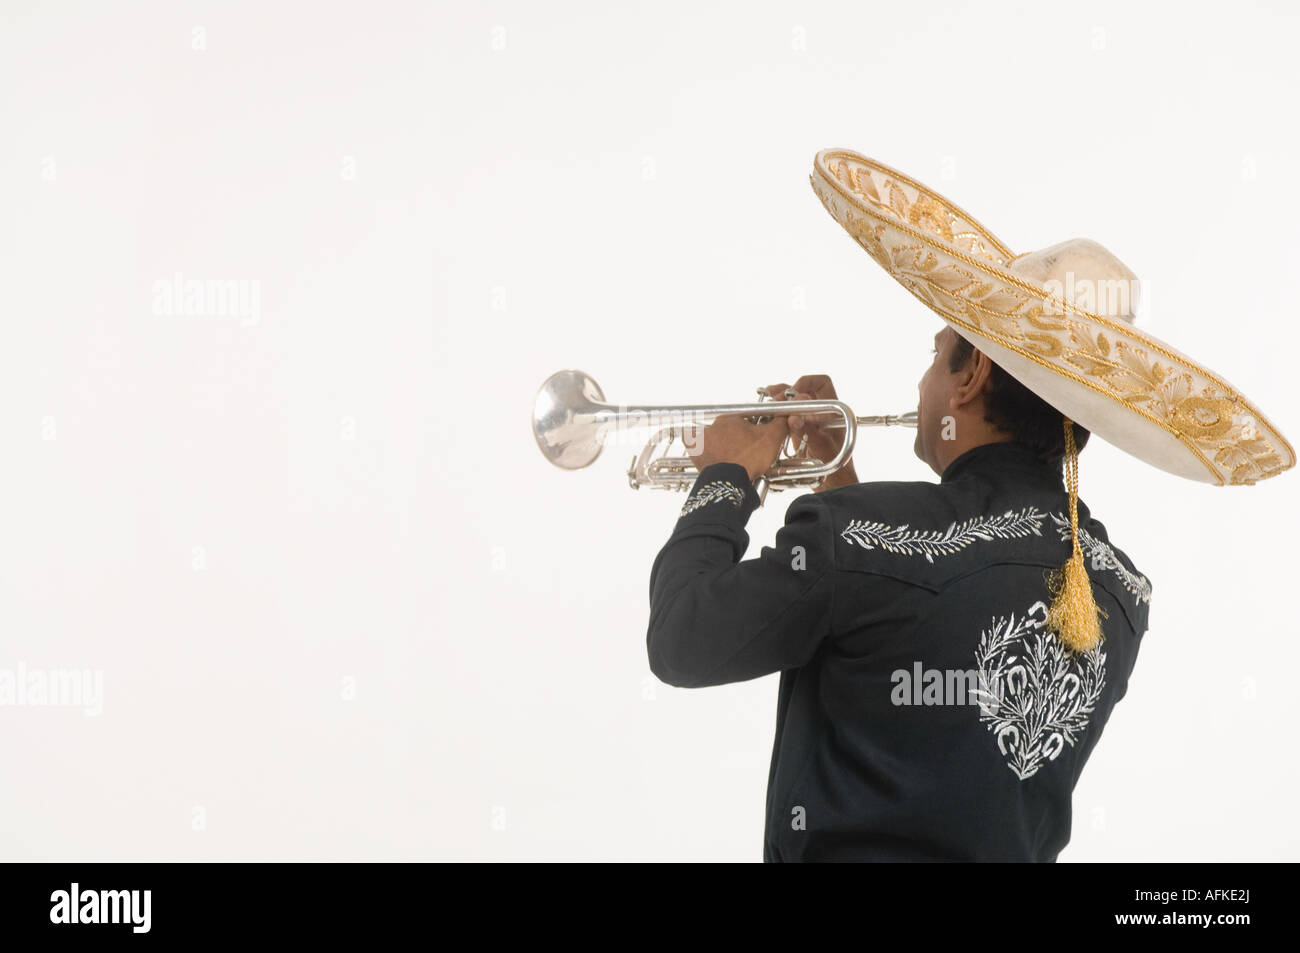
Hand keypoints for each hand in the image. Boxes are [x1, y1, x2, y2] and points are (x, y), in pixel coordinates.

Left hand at [684, 413, 788, 483]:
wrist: (729, 480)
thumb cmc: (749, 458)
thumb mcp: (772, 438)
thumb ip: (780, 423)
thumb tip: (786, 415)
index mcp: (730, 418)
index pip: (743, 420)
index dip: (751, 430)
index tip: (755, 440)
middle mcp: (713, 427)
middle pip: (726, 429)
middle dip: (735, 438)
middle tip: (744, 451)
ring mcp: (701, 441)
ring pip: (709, 436)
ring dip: (717, 443)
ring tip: (728, 455)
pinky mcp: (694, 455)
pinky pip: (691, 444)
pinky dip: (696, 446)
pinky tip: (702, 450)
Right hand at [763, 375, 858, 491]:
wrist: (832, 484)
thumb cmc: (835, 466)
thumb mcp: (821, 446)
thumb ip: (808, 430)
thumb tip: (793, 417)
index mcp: (833, 411)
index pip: (822, 383)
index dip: (807, 383)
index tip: (793, 394)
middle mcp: (820, 412)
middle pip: (803, 390)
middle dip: (787, 391)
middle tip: (775, 397)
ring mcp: (809, 421)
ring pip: (793, 402)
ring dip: (780, 398)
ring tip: (768, 398)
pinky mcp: (799, 431)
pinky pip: (787, 416)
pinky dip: (777, 411)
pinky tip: (767, 412)